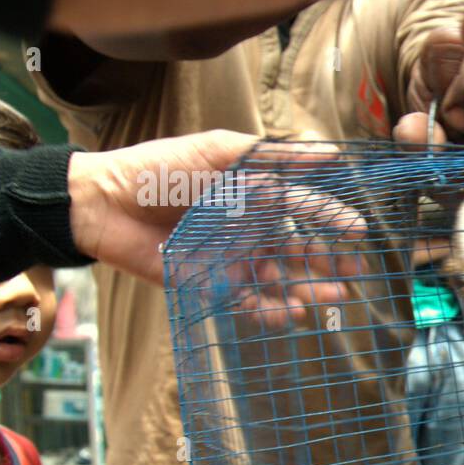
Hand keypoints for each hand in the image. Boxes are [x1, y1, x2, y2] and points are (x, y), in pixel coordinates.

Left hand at [65, 133, 367, 302]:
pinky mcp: (213, 285)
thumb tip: (331, 152)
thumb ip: (275, 155)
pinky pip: (250, 302)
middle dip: (330, 263)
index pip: (305, 208)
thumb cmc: (161, 169)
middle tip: (355, 275)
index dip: (333, 219)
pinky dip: (272, 312)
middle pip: (301, 250)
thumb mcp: (221, 150)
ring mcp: (235, 258)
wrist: (105, 203)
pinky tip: (291, 314)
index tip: (358, 232)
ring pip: (283, 279)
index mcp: (257, 194)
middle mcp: (252, 228)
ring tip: (331, 298)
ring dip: (310, 290)